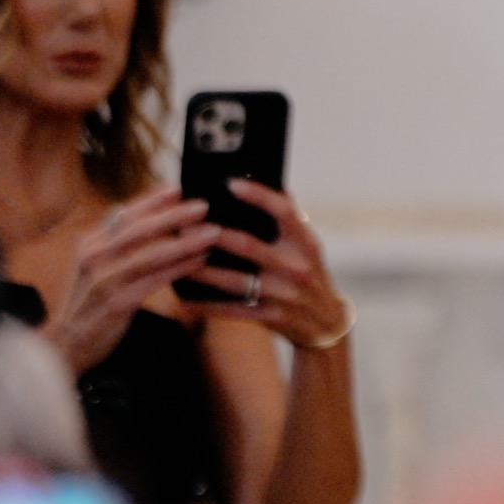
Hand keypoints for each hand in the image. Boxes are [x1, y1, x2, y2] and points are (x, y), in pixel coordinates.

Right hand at [47, 192, 225, 372]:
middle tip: (204, 206)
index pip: (124, 215)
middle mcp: (93, 257)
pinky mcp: (116, 302)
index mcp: (90, 244)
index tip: (177, 187)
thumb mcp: (96, 268)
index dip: (152, 200)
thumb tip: (148, 219)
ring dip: (184, 242)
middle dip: (173, 216)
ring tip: (213, 233)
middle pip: (139, 230)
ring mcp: (104, 280)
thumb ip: (117, 245)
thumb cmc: (89, 305)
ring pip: (150, 254)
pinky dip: (179, 269)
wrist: (65, 345)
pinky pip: (153, 281)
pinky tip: (200, 262)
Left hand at [200, 180, 352, 351]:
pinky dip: (205, 303)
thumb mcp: (308, 246)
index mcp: (306, 244)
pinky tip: (184, 294)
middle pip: (250, 246)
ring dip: (202, 269)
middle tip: (183, 223)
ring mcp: (285, 295)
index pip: (284, 212)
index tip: (230, 182)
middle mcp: (297, 268)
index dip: (258, 195)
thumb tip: (269, 179)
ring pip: (234, 280)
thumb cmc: (310, 274)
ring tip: (177, 257)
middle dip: (213, 234)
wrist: (327, 324)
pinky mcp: (271, 318)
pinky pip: (231, 310)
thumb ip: (289, 218)